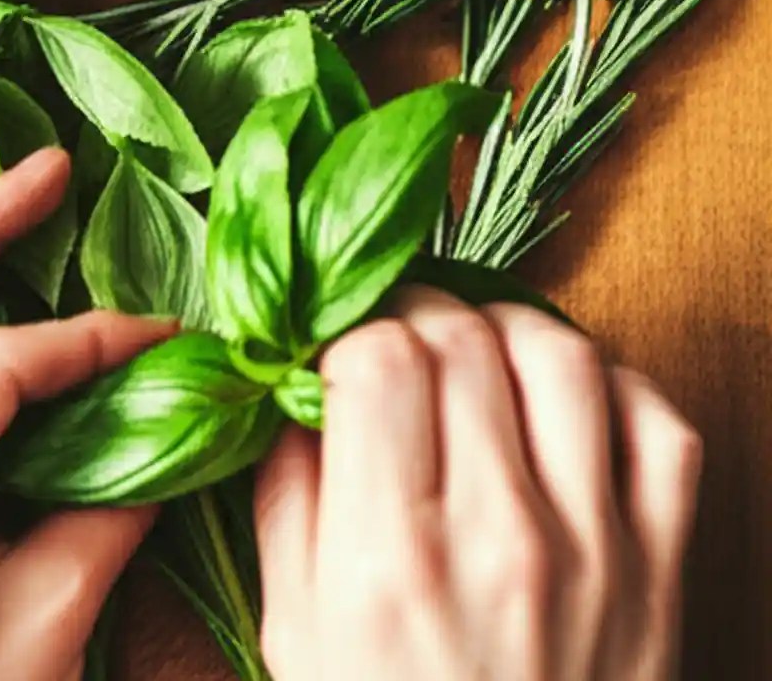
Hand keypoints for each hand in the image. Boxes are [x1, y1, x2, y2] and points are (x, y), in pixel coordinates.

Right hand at [255, 286, 700, 679]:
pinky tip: (559, 404)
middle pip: (464, 340)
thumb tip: (292, 397)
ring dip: (505, 330)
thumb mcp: (294, 632)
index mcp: (390, 553)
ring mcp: (596, 543)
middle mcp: (499, 532)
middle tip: (395, 339)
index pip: (381, 360)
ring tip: (474, 354)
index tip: (337, 350)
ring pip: (563, 354)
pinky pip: (658, 422)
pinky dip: (610, 384)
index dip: (349, 332)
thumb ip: (285, 503)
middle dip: (414, 315)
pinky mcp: (661, 561)